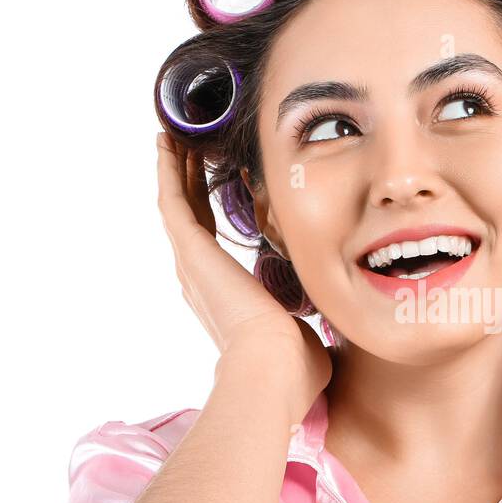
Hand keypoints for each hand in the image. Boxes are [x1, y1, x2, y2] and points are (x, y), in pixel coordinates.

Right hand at [156, 133, 331, 419]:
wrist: (275, 366)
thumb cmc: (294, 365)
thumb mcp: (305, 332)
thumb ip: (310, 320)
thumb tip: (334, 326)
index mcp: (223, 296)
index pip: (213, 241)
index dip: (212, 208)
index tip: (221, 180)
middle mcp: (199, 279)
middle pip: (190, 218)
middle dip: (190, 181)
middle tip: (189, 147)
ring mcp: (192, 264)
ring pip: (176, 204)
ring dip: (175, 169)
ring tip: (174, 136)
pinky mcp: (191, 252)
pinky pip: (172, 200)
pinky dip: (168, 170)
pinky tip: (168, 142)